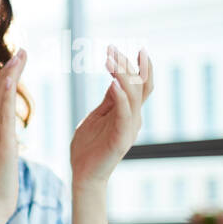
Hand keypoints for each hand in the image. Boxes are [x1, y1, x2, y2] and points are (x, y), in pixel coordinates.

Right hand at [0, 48, 24, 223]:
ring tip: (21, 56)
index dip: (4, 78)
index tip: (15, 61)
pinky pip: (3, 116)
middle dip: (9, 69)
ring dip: (10, 75)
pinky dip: (6, 96)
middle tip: (22, 50)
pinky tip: (12, 80)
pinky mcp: (2, 146)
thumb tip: (6, 133)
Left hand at [70, 45, 153, 189]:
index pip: (139, 86)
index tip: (132, 49)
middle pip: (139, 86)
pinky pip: (124, 114)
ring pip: (133, 96)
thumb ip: (108, 101)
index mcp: (128, 113)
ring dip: (122, 75)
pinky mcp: (121, 138)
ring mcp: (129, 128)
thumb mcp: (97, 117)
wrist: (83, 175)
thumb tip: (116, 79)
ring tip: (110, 59)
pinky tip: (114, 83)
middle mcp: (133, 118)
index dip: (139, 67)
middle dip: (128, 65)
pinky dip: (121, 97)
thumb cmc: (88, 147)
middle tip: (112, 48)